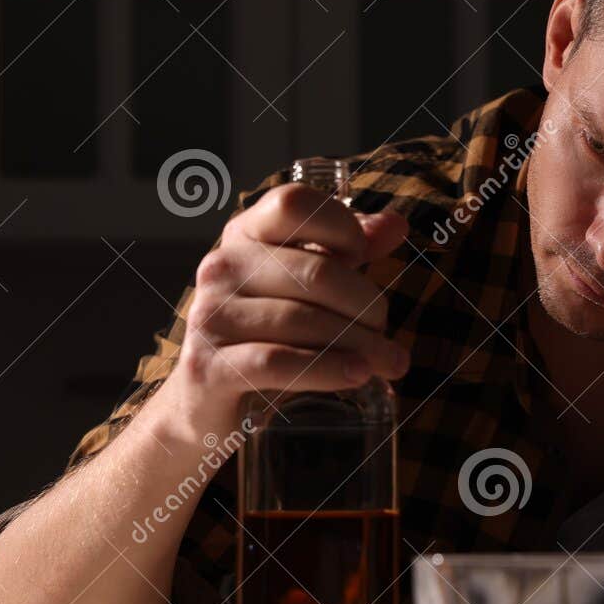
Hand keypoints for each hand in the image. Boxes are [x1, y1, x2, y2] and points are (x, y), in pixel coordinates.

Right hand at [172, 179, 411, 415]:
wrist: (207, 399)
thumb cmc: (267, 333)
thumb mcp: (307, 286)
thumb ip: (349, 251)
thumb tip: (396, 225)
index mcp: (246, 236)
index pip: (294, 204)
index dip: (341, 226)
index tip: (362, 258)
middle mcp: (222, 267)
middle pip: (317, 273)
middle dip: (368, 307)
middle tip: (387, 335)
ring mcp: (210, 316)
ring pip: (304, 321)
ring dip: (360, 344)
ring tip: (388, 362)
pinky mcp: (209, 366)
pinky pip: (277, 362)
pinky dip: (327, 369)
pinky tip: (357, 375)